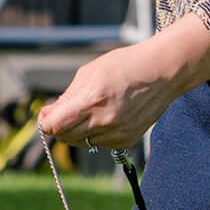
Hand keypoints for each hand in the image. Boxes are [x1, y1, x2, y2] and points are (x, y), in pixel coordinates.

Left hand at [38, 15, 209, 153]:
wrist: (162, 72)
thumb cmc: (124, 66)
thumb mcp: (89, 73)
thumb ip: (66, 98)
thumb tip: (46, 116)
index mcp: (92, 99)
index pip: (55, 126)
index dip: (46, 123)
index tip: (47, 117)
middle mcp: (104, 120)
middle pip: (65, 137)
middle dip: (60, 127)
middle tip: (65, 113)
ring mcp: (117, 133)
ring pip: (82, 142)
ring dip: (78, 130)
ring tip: (92, 109)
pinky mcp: (126, 141)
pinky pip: (99, 144)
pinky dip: (96, 133)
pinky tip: (107, 116)